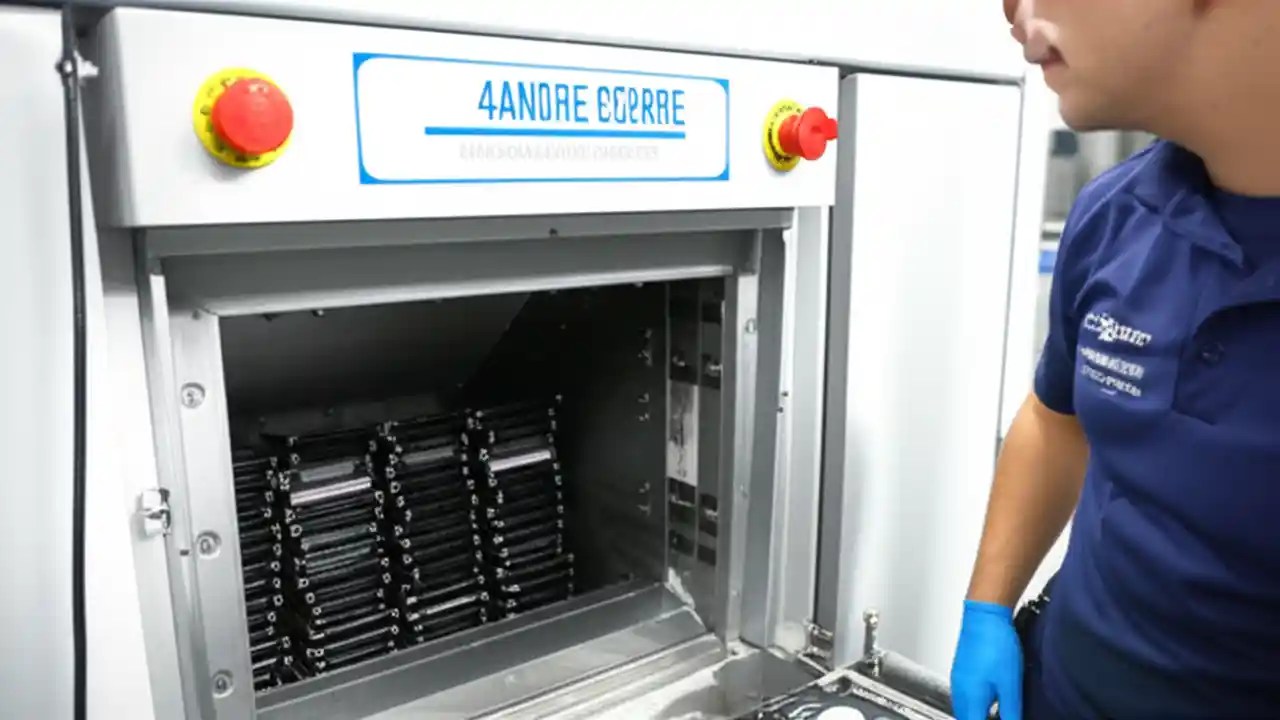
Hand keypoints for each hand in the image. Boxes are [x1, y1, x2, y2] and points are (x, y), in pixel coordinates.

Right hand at [950, 601, 1022, 719]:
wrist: (985, 615)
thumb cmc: (996, 645)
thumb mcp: (1011, 685)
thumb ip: (1011, 712)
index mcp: (970, 698)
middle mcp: (959, 691)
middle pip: (966, 719)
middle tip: (1001, 717)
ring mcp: (958, 680)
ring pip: (964, 709)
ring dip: (977, 715)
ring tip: (996, 713)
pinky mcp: (961, 671)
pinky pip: (964, 696)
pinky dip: (976, 704)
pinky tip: (990, 699)